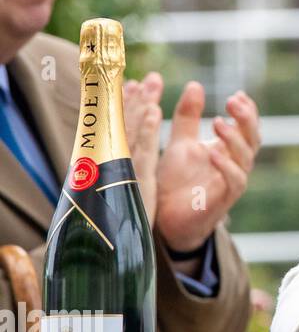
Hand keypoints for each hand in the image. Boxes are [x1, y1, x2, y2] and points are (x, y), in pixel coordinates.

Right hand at [123, 72, 162, 222]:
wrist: (110, 254)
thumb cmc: (117, 222)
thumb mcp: (125, 192)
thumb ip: (128, 168)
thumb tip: (131, 150)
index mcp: (114, 168)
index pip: (120, 131)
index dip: (127, 107)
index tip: (133, 84)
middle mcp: (115, 167)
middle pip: (123, 127)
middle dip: (133, 100)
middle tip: (142, 77)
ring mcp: (123, 173)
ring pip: (130, 133)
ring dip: (139, 107)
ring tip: (147, 85)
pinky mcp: (135, 184)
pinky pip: (141, 153)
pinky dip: (146, 131)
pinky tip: (155, 113)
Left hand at [155, 81, 260, 252]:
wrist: (165, 219)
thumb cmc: (176, 181)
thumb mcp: (180, 142)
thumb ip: (188, 116)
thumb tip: (196, 85)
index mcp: (228, 149)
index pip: (247, 126)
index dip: (247, 110)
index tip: (238, 94)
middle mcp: (235, 164)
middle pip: (253, 138)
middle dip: (246, 119)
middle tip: (233, 101)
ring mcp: (232, 182)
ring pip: (246, 158)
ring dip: (235, 139)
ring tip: (219, 122)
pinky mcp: (224, 200)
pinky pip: (235, 181)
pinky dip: (227, 166)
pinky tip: (213, 152)